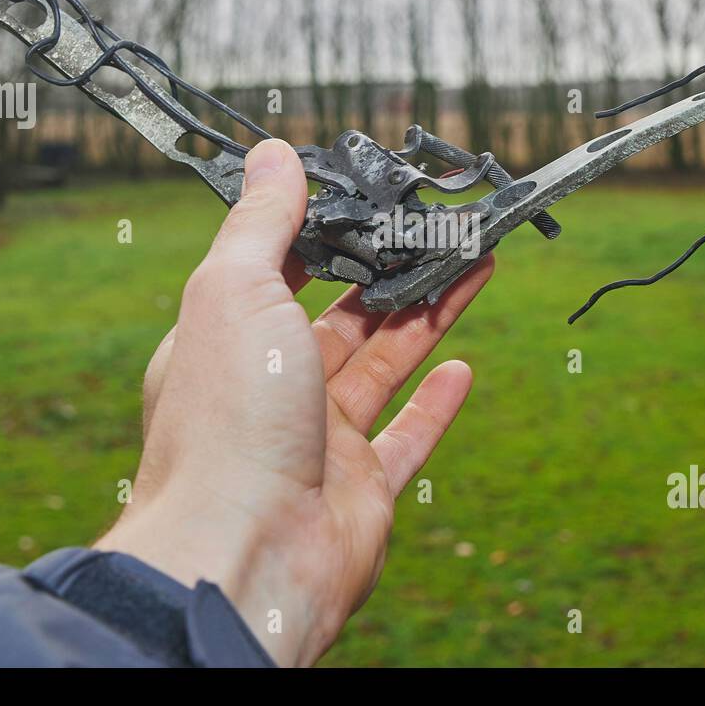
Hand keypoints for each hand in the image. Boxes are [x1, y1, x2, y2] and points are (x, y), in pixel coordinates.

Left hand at [94, 138, 493, 665]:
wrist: (246, 553)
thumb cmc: (228, 420)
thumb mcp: (235, 290)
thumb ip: (262, 222)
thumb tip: (272, 152)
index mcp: (227, 340)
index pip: (276, 268)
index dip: (323, 230)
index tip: (368, 194)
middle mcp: (270, 388)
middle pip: (342, 314)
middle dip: (392, 267)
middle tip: (444, 226)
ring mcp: (318, 441)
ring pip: (384, 364)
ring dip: (430, 314)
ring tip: (476, 264)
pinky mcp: (364, 487)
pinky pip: (408, 437)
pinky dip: (435, 404)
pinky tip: (464, 368)